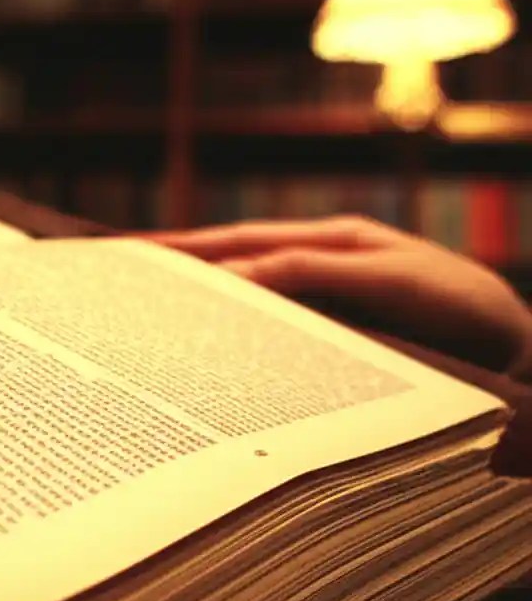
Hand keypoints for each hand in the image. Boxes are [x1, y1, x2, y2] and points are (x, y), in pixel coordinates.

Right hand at [148, 216, 531, 377]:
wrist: (521, 360)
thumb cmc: (468, 313)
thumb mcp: (392, 283)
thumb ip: (312, 273)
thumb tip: (231, 279)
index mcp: (329, 240)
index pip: (237, 242)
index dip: (180, 250)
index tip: (125, 257)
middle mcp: (320, 267)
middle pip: (231, 267)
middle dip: (171, 275)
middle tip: (110, 286)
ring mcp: (326, 302)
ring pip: (246, 302)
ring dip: (195, 310)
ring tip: (139, 322)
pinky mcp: (334, 339)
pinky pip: (271, 337)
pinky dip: (233, 340)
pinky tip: (205, 357)